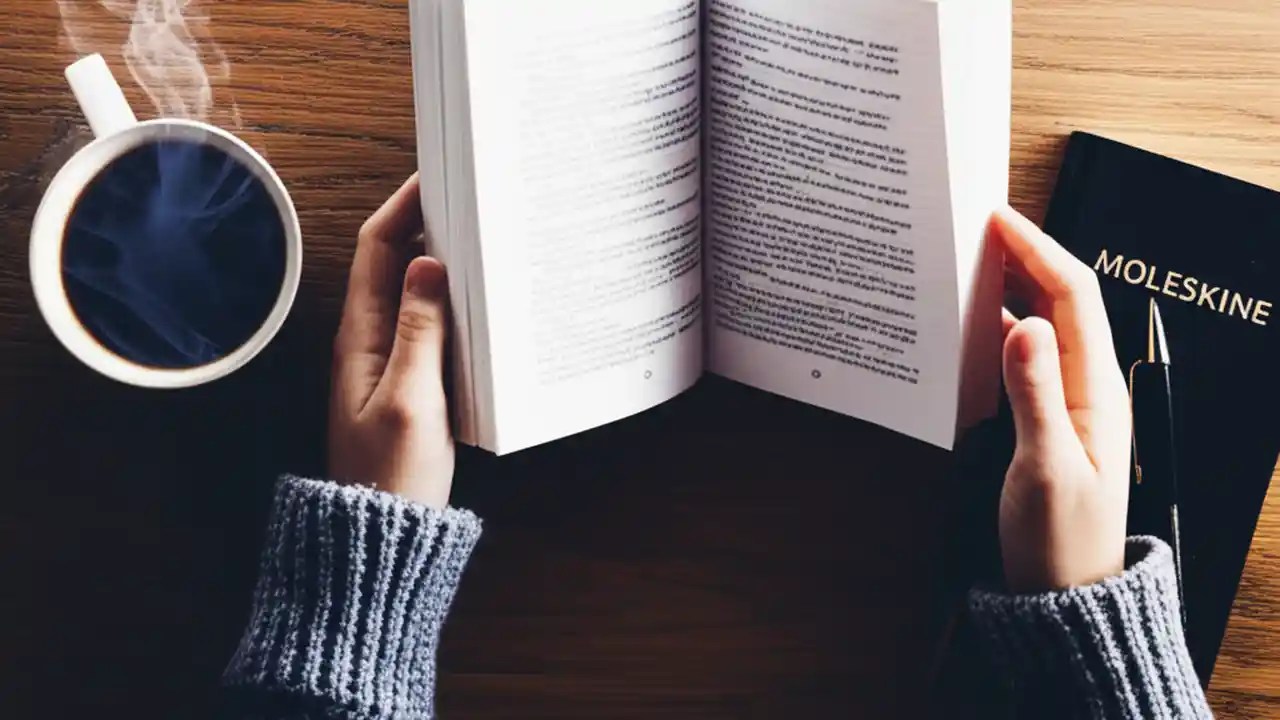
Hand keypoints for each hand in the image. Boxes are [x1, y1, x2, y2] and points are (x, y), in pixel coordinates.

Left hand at [329, 174, 454, 508]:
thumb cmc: (392, 476)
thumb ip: (420, 331)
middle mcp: (370, 340)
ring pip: (415, 292)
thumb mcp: (412, 400)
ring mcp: (389, 361)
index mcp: (361, 336)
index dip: (404, 207)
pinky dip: (454, 304)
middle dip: (429, 226)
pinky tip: (483, 304)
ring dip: (444, 264)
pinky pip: (430, 326)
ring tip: (484, 241)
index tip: (438, 177)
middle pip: (395, 262)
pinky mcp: (410, 382)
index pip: (377, 249)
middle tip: (473, 203)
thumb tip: (428, 264)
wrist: (381, 533)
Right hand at [990, 208, 1130, 592]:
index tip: (998, 220)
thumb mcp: (1045, 468)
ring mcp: (1066, 401)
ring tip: (969, 263)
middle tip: (975, 228)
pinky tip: (970, 326)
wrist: (1064, 596)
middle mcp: (1087, 386)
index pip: (1073, 298)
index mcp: (1097, 391)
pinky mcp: (1044, 418)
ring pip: (1041, 325)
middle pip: (1062, 301)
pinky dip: (998, 329)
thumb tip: (1024, 327)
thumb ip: (1034, 395)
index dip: (1038, 251)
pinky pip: (1024, 357)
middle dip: (1024, 257)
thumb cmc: (1060, 541)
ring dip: (1011, 289)